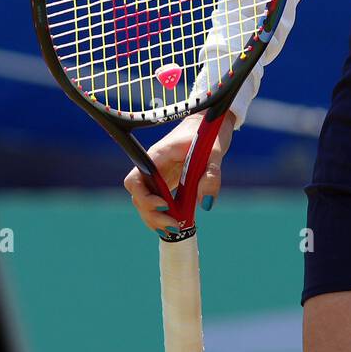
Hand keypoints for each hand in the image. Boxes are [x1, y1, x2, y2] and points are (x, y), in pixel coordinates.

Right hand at [123, 110, 231, 233]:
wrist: (211, 122)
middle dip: (152, 215)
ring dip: (156, 218)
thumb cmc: (210, 132)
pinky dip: (163, 215)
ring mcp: (158, 174)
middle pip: (139, 196)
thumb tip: (205, 204)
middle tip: (174, 226)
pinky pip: (158, 201)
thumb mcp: (215, 151)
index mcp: (158, 156)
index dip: (144, 198)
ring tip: (175, 229)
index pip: (135, 181)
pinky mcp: (167, 181)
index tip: (165, 206)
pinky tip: (175, 225)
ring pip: (146, 202)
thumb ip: (211, 175)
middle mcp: (153, 166)